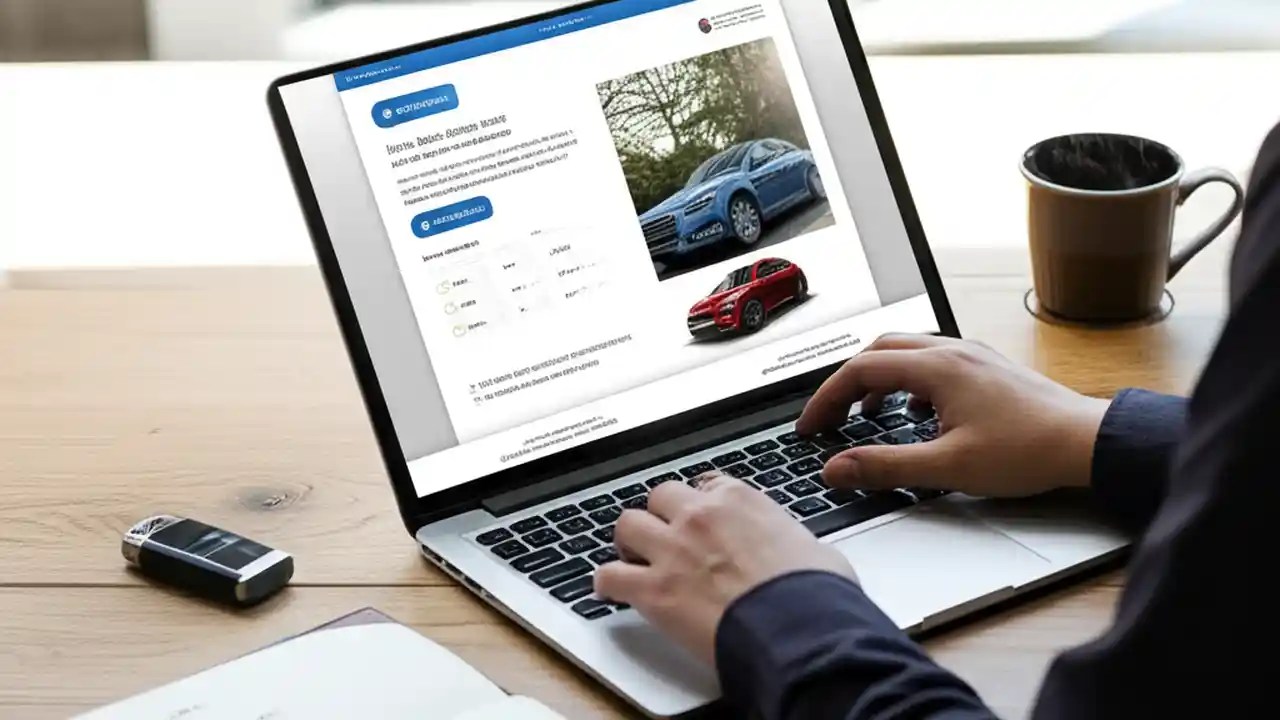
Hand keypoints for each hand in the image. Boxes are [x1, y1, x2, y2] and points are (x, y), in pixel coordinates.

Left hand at [593, 473, 855, 665]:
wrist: (801, 630)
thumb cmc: (816, 593)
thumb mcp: (815, 549)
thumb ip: (791, 541)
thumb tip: (799, 554)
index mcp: (740, 500)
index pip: (706, 485)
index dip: (700, 504)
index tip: (700, 518)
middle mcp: (700, 515)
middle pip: (661, 496)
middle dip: (661, 515)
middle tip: (665, 536)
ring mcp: (672, 550)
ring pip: (628, 524)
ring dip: (629, 541)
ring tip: (633, 557)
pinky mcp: (654, 590)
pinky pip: (609, 576)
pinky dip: (607, 584)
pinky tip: (610, 591)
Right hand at [797, 333, 1108, 496]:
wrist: (1087, 444)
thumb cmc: (1027, 452)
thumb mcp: (946, 468)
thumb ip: (885, 467)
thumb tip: (837, 469)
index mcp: (937, 368)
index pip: (859, 370)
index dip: (826, 399)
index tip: (811, 427)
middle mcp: (952, 351)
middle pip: (878, 351)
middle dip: (846, 383)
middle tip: (831, 417)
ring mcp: (972, 356)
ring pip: (906, 351)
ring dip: (877, 378)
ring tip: (866, 412)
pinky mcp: (987, 368)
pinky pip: (933, 360)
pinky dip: (908, 380)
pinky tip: (917, 411)